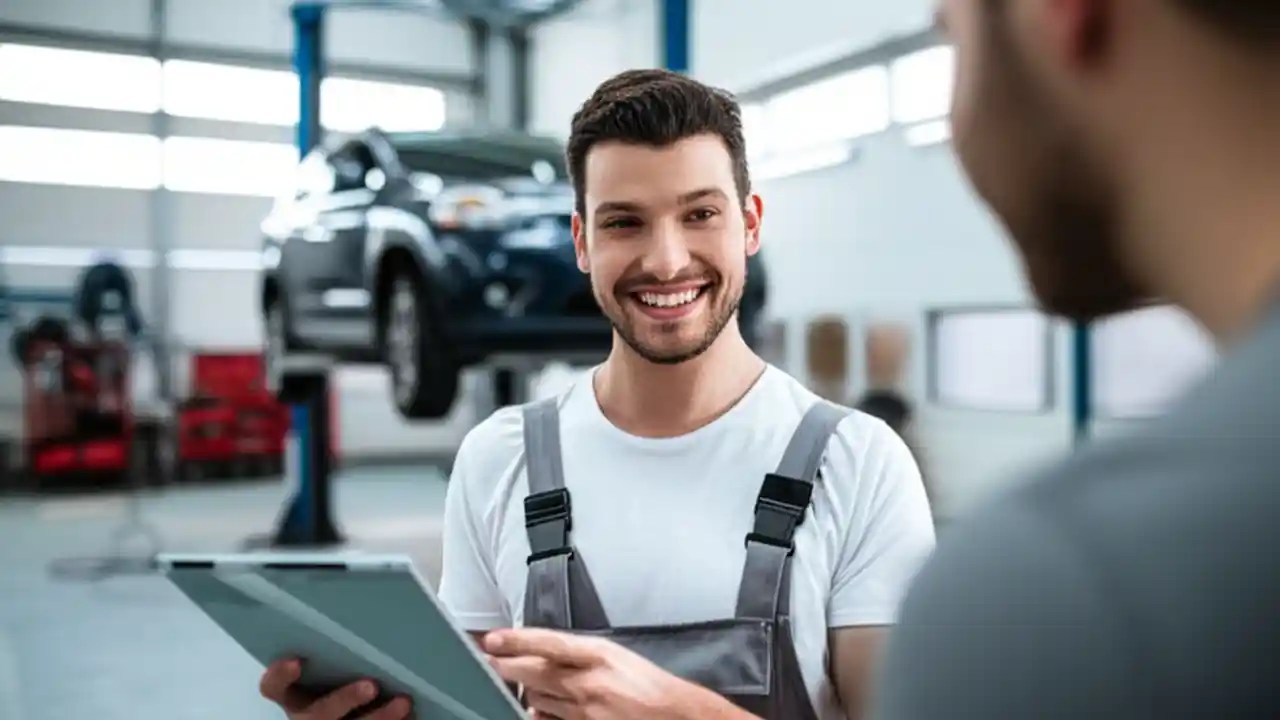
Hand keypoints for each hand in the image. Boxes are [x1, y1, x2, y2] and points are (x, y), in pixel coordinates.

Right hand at [258, 657, 412, 718]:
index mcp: (295, 694)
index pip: (273, 687)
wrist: (358, 701)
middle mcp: (308, 715)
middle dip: (345, 700)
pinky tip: (413, 712)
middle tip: (371, 684)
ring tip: (403, 702)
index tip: (297, 660)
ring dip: (379, 717)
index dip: (281, 675)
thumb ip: (340, 645)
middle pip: (317, 714)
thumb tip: (367, 606)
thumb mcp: (337, 659)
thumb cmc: (348, 670)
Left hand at [483, 628, 750, 719]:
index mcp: (598, 655)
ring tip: (524, 682)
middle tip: (488, 660)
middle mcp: (588, 682)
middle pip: (533, 673)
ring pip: (537, 699)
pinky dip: (540, 715)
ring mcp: (585, 711)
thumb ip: (577, 656)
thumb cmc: (645, 683)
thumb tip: (541, 655)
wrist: (673, 714)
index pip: (548, 643)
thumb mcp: (613, 656)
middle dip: (506, 666)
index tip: (492, 639)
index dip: (517, 640)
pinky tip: (538, 710)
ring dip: (527, 690)